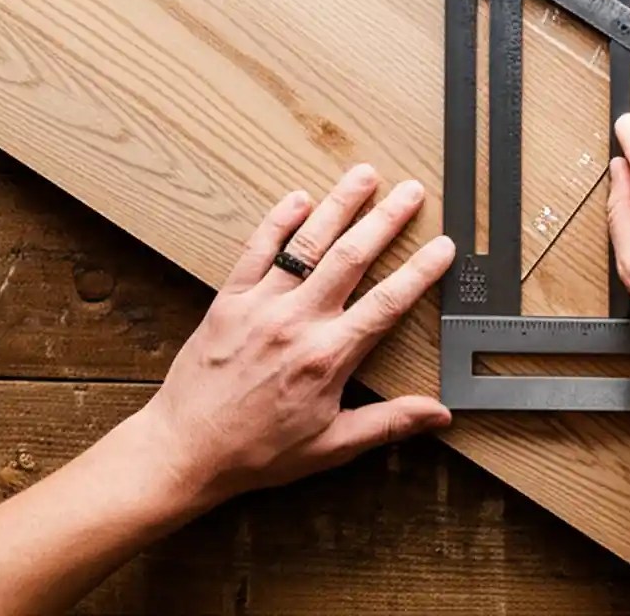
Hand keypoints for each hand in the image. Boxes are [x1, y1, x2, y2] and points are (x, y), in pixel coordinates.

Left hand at [142, 164, 455, 503]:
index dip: (420, 272)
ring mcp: (260, 305)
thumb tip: (439, 414)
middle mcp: (296, 322)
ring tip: (364, 176)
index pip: (387, 303)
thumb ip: (389, 423)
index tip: (443, 247)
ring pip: (307, 244)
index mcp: (327, 357)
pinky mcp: (228, 300)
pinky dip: (278, 222)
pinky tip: (299, 197)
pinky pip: (256, 250)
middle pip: (351, 257)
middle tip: (411, 192)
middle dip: (386, 220)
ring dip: (339, 205)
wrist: (186, 450)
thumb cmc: (258, 453)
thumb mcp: (332, 446)